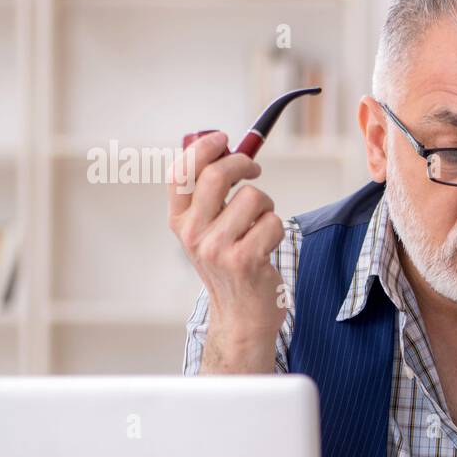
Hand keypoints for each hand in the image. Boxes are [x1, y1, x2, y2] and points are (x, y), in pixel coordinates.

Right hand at [167, 131, 285, 371]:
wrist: (240, 317)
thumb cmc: (230, 268)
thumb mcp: (209, 233)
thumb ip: (211, 196)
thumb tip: (228, 149)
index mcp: (179, 223)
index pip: (180, 173)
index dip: (203, 148)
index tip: (223, 139)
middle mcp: (193, 235)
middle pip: (217, 175)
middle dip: (243, 163)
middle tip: (254, 169)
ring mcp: (217, 248)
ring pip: (254, 198)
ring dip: (267, 208)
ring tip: (260, 229)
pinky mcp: (245, 259)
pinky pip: (273, 222)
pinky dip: (277, 230)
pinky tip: (267, 249)